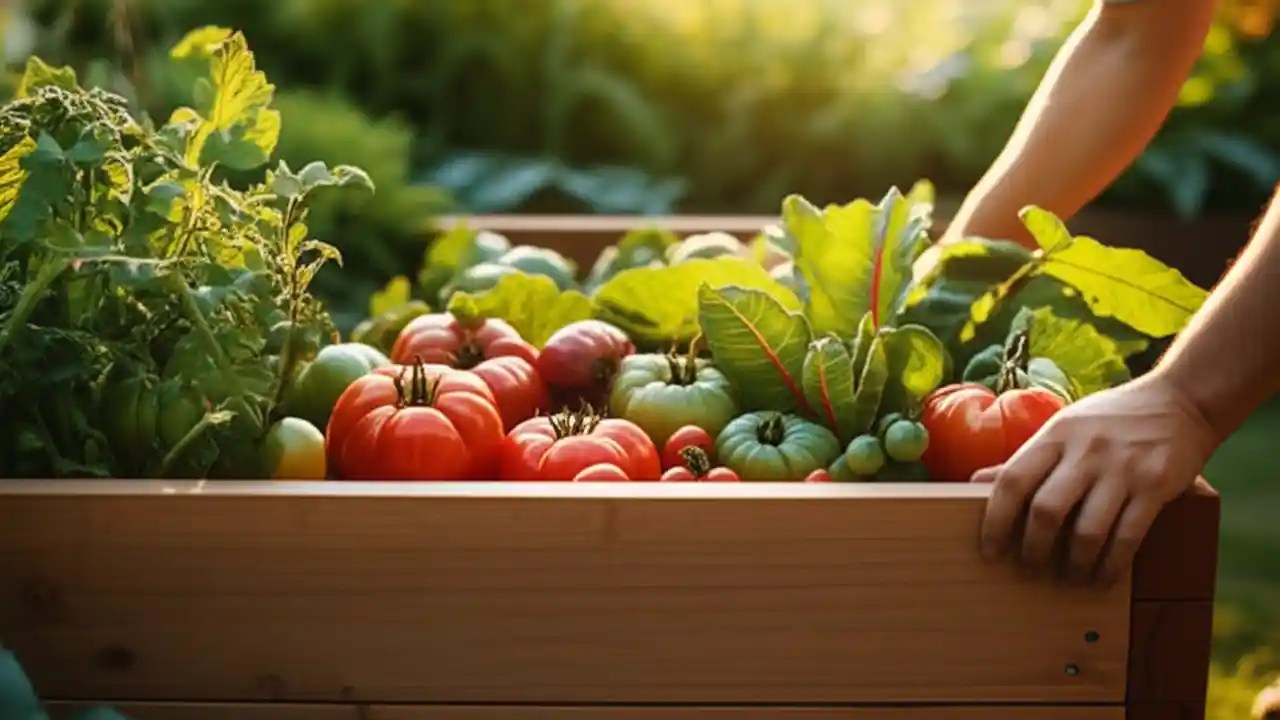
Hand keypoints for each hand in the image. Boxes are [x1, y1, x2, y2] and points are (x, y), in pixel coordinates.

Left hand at [972, 372, 1219, 585]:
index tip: (989, 550)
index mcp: (1055, 435)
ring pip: (1087, 531)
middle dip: (1034, 549)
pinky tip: (1102, 578)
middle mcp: (1085, 451)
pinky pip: (1128, 536)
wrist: (1180, 401)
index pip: (1013, 481)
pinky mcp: (1155, 486)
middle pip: (1047, 510)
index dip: (995, 520)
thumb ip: (1025, 457)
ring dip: (1074, 564)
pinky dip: (1111, 564)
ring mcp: (1122, 469)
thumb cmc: (1110, 420)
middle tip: (1030, 568)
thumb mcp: (1063, 427)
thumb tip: (974, 481)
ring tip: (1069, 577)